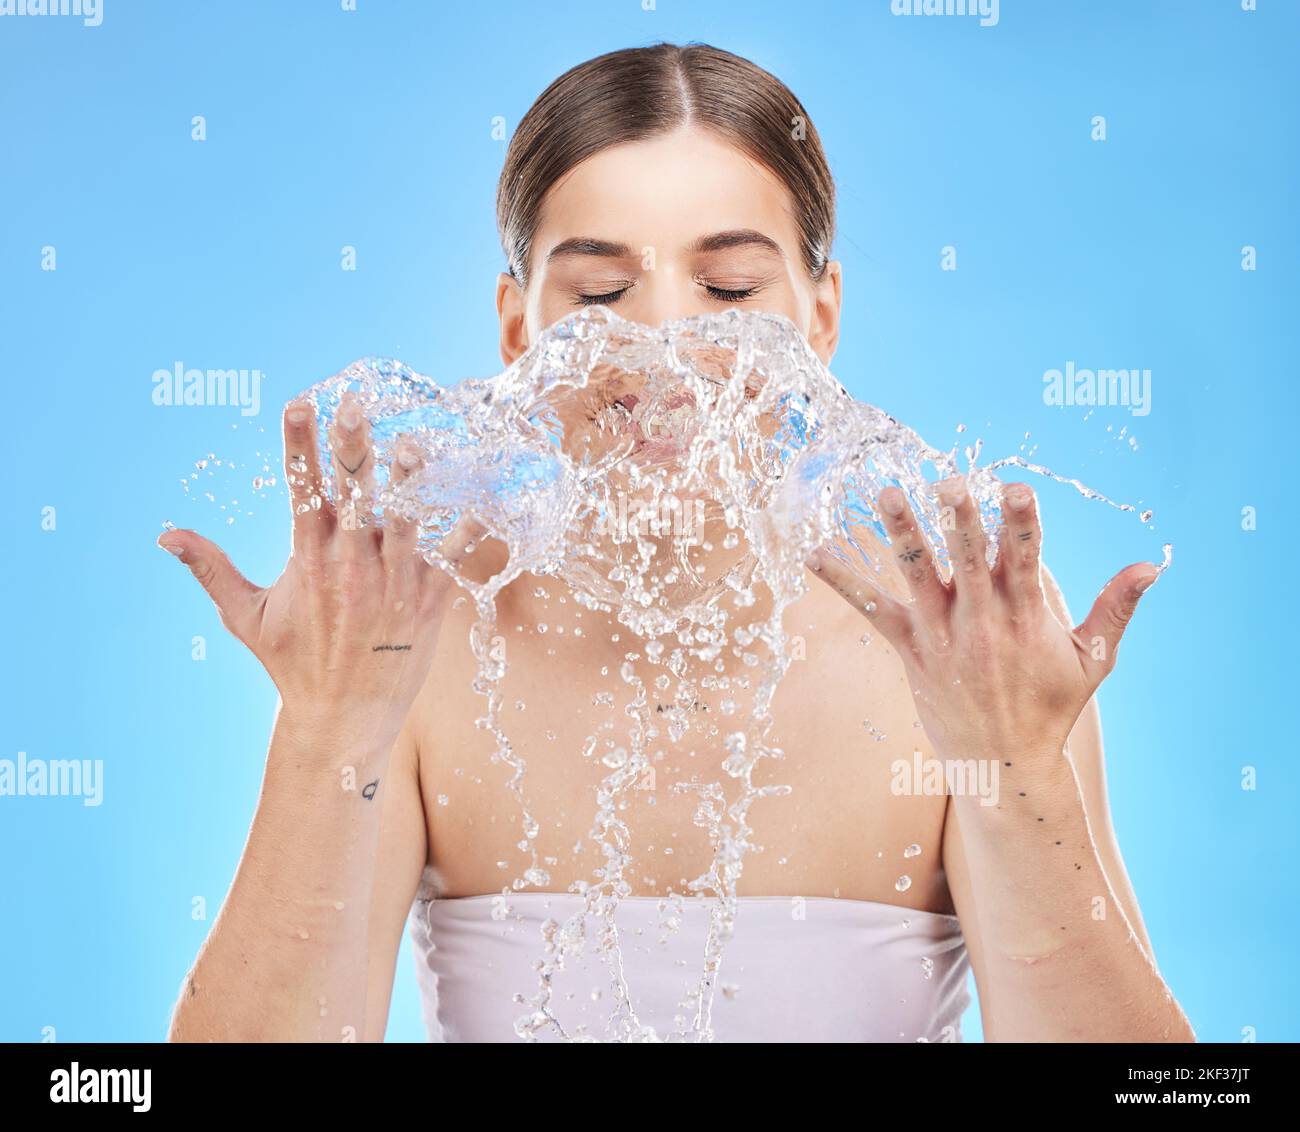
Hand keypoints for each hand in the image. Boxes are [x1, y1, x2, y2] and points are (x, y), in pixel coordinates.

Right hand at [157, 394, 474, 752]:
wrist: (344, 720)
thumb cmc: (294, 664)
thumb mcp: (245, 616)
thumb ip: (211, 569)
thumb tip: (165, 534)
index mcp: (308, 562)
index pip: (301, 491)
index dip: (299, 445)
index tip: (298, 402)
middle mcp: (352, 567)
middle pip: (354, 496)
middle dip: (353, 448)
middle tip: (354, 404)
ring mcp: (396, 582)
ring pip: (408, 519)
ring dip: (411, 480)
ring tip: (414, 444)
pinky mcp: (432, 599)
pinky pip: (456, 552)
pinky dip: (468, 522)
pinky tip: (479, 487)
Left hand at [807, 477, 1158, 766]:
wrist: (1004, 765)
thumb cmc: (1051, 706)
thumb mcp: (1093, 660)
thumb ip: (1115, 608)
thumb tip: (1151, 565)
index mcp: (1027, 618)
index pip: (1025, 562)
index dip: (1020, 525)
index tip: (1015, 488)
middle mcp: (981, 623)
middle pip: (968, 562)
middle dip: (960, 522)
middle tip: (948, 482)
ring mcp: (942, 636)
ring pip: (918, 576)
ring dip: (902, 533)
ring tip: (887, 493)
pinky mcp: (911, 650)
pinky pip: (872, 610)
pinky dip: (842, 581)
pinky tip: (812, 552)